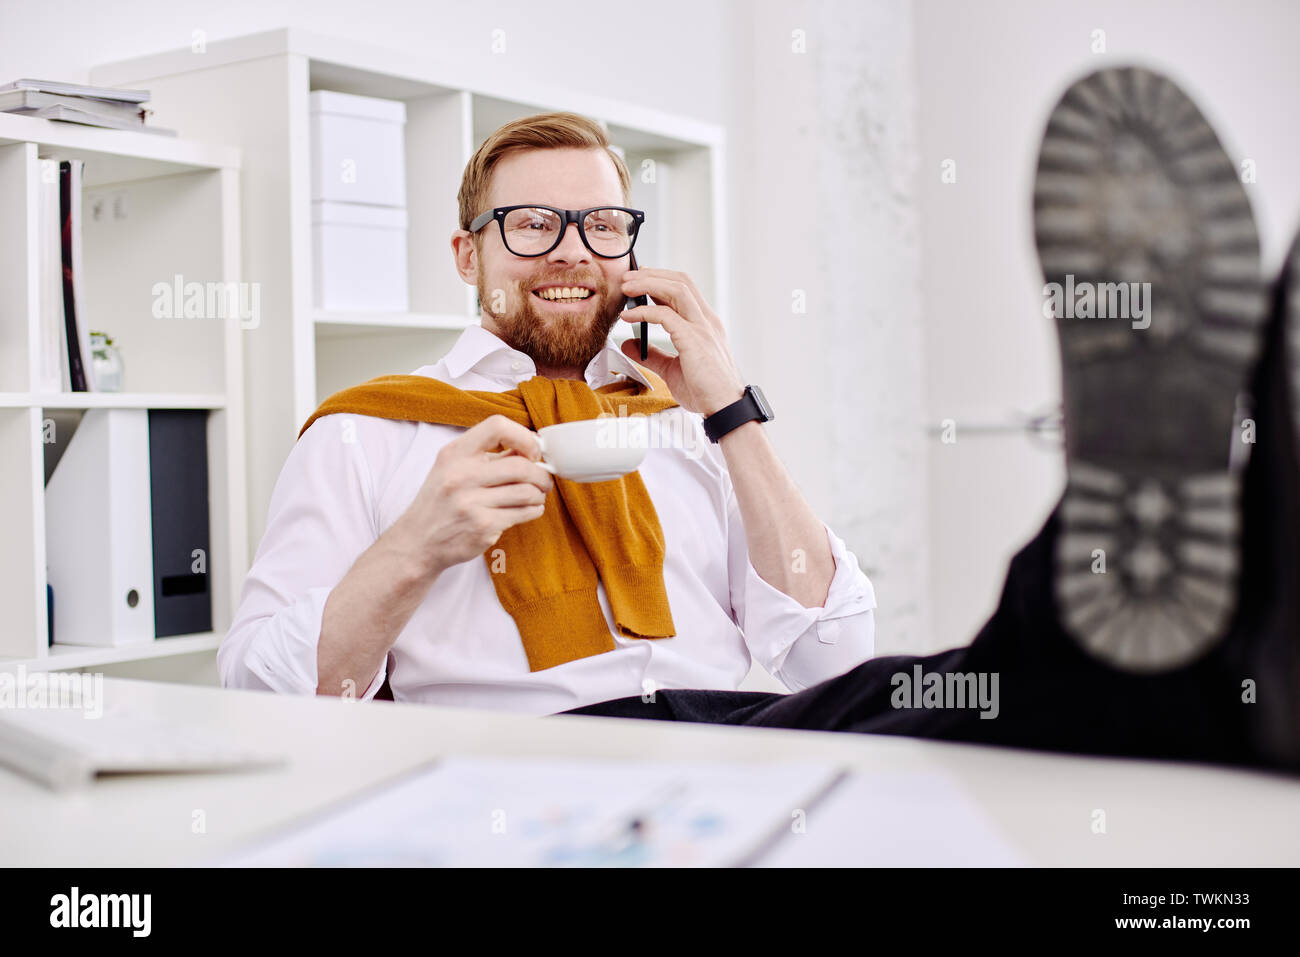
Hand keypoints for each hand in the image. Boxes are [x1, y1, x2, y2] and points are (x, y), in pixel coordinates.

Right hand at [397, 415, 553, 575]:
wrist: (418, 542)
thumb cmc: (441, 502)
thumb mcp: (452, 469)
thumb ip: (486, 456)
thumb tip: (531, 446)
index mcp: (454, 453)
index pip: (497, 426)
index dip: (523, 437)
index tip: (531, 452)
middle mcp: (461, 476)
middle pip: (520, 465)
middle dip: (541, 474)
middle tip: (544, 480)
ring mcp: (472, 503)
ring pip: (527, 492)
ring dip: (539, 494)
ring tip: (536, 495)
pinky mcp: (483, 527)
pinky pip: (524, 513)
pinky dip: (534, 510)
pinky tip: (528, 509)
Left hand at [619, 268, 745, 415]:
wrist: (724, 409)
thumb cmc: (705, 392)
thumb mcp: (672, 370)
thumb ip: (652, 355)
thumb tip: (629, 344)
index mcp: (705, 324)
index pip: (684, 289)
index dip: (660, 279)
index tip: (638, 280)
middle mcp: (706, 320)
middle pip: (680, 281)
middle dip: (651, 274)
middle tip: (627, 277)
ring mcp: (702, 328)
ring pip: (676, 289)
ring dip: (648, 283)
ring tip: (626, 286)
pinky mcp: (694, 339)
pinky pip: (665, 315)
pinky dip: (644, 311)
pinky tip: (629, 316)